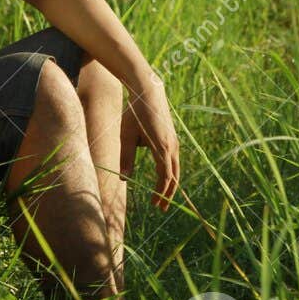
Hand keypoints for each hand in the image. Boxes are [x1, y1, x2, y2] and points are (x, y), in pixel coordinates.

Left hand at [120, 72, 178, 210]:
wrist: (148, 92)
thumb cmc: (134, 113)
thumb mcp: (126, 135)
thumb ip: (126, 157)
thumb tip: (123, 178)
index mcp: (162, 147)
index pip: (165, 177)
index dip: (160, 192)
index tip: (154, 204)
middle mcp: (172, 146)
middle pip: (174, 176)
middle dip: (167, 193)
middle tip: (160, 208)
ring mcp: (174, 142)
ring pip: (176, 169)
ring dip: (169, 184)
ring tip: (162, 197)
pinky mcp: (172, 138)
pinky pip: (174, 160)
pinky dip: (170, 173)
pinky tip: (162, 178)